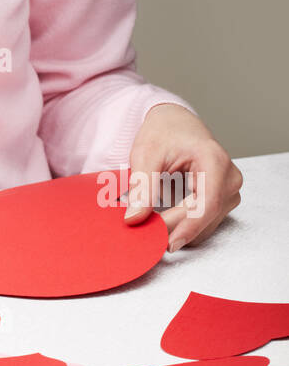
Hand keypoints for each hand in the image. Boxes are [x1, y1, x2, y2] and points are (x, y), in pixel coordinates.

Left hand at [123, 103, 242, 251]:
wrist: (173, 122)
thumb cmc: (163, 132)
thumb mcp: (146, 154)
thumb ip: (142, 187)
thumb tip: (135, 218)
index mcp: (215, 160)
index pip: (207, 204)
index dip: (188, 227)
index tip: (167, 243)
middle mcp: (229, 177)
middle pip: (205, 215)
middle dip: (175, 227)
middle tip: (145, 235)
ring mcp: (229, 190)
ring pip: (205, 223)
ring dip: (178, 227)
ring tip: (150, 226)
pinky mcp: (222, 199)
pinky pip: (204, 221)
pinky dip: (183, 224)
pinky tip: (163, 222)